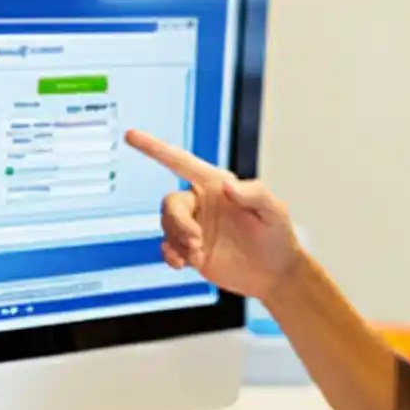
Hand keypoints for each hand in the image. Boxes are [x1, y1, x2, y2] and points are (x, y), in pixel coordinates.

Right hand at [125, 128, 302, 302]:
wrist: (274, 274)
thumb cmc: (278, 236)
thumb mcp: (274, 211)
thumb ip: (253, 194)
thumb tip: (227, 186)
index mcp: (216, 184)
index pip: (180, 161)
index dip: (155, 148)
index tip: (131, 136)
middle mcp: (202, 202)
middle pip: (170, 203)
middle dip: (178, 223)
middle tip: (196, 241)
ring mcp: (195, 226)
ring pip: (166, 225)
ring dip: (178, 241)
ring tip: (198, 254)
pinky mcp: (190, 249)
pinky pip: (166, 246)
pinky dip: (170, 255)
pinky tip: (185, 263)